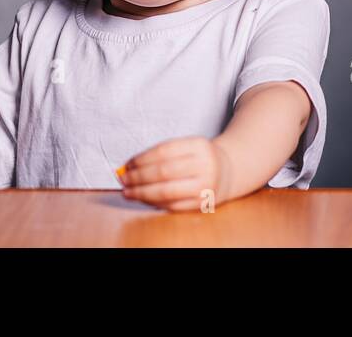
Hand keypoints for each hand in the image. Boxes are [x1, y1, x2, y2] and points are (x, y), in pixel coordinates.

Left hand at [116, 136, 232, 210]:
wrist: (228, 170)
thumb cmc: (198, 157)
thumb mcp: (187, 146)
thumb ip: (160, 154)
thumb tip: (128, 167)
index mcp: (199, 145)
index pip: (164, 152)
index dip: (141, 159)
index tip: (126, 164)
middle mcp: (205, 165)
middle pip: (163, 172)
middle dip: (138, 177)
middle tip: (123, 179)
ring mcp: (205, 186)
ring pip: (167, 192)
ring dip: (142, 193)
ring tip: (127, 192)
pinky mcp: (203, 204)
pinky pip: (173, 205)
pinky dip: (154, 203)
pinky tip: (143, 199)